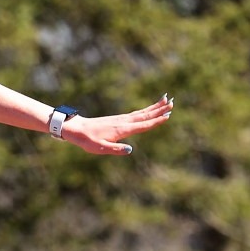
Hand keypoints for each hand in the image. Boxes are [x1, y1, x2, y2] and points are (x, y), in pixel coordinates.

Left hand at [60, 94, 174, 155]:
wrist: (77, 129)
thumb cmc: (88, 140)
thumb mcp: (100, 148)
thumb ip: (115, 149)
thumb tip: (131, 150)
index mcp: (122, 130)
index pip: (143, 125)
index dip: (156, 121)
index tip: (168, 115)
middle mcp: (124, 122)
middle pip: (145, 115)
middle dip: (159, 109)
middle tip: (172, 102)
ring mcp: (121, 119)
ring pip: (141, 112)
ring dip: (154, 107)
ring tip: (165, 100)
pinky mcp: (118, 119)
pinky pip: (135, 114)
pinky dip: (145, 110)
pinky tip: (148, 110)